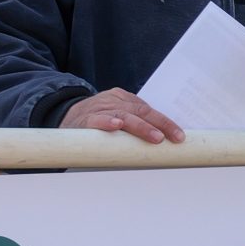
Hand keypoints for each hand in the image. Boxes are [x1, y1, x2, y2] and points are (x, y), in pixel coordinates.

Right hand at [60, 90, 184, 142]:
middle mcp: (114, 101)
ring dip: (141, 126)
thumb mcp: (118, 118)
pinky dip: (107, 122)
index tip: (179, 137)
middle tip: (173, 137)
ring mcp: (100, 109)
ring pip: (123, 115)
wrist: (64, 118)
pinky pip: (97, 120)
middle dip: (160, 124)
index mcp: (124, 100)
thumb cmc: (97, 122)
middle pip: (140, 111)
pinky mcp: (85, 120)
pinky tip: (117, 126)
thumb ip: (135, 127)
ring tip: (155, 137)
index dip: (165, 122)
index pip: (148, 110)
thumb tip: (162, 145)